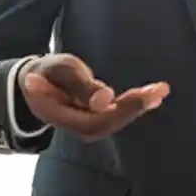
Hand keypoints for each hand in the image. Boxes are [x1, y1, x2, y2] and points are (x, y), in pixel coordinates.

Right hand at [20, 54, 169, 140]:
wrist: (35, 82)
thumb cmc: (48, 72)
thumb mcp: (60, 69)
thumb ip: (80, 85)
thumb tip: (106, 100)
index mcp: (59, 114)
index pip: (93, 121)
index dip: (119, 110)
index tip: (141, 94)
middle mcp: (74, 126)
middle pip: (107, 123)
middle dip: (134, 107)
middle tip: (159, 90)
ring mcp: (84, 125)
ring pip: (113, 121)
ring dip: (138, 106)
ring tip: (161, 90)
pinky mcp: (94, 119)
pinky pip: (115, 116)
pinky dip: (135, 105)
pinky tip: (154, 96)